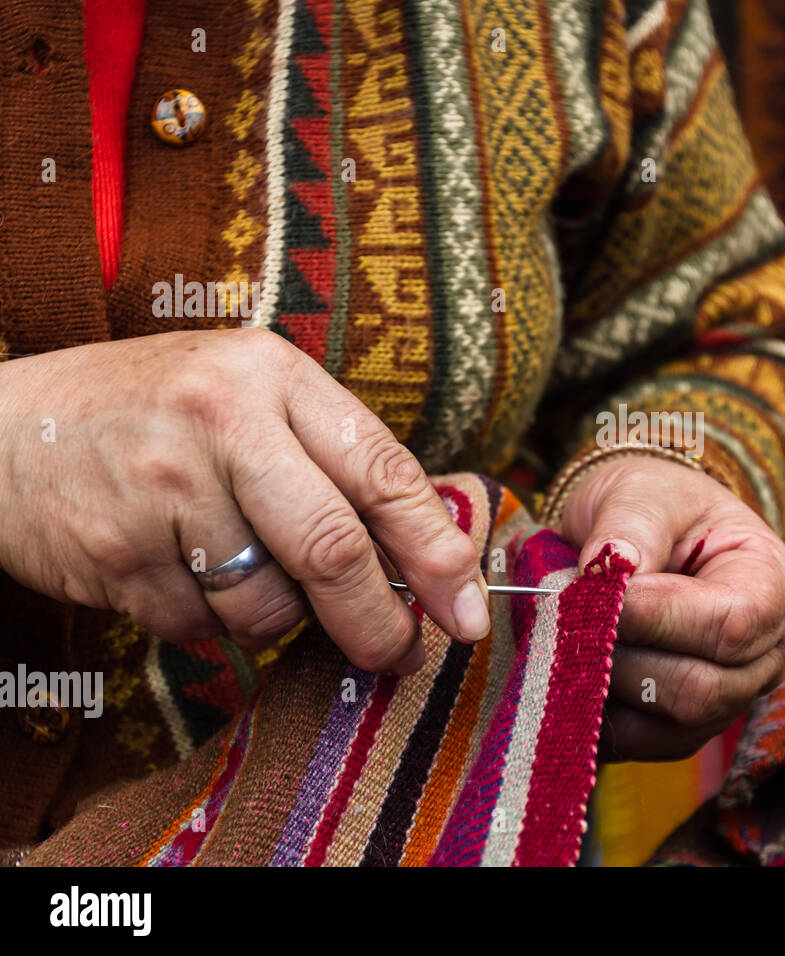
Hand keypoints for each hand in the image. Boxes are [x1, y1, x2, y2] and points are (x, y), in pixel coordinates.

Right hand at [0, 328, 490, 672]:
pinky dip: (210, 628)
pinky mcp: (116, 548)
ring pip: (269, 603)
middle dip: (378, 621)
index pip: (382, 470)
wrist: (1, 430)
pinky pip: (201, 628)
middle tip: (398, 654)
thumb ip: (331, 461)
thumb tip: (433, 550)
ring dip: (277, 621)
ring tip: (243, 578)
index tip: (467, 609)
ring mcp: (162, 484)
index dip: (437, 550)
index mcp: (272, 375)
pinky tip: (181, 580)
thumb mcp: (247, 401)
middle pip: (333, 548)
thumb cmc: (154, 419)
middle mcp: (221, 418)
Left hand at [560, 455, 784, 760]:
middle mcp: (762, 655)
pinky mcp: (679, 730)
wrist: (643, 529)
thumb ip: (631, 525)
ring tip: (568, 636)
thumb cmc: (655, 504)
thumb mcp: (644, 491)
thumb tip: (609, 574)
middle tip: (570, 616)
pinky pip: (637, 745)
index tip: (601, 592)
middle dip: (624, 655)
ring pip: (668, 725)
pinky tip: (570, 670)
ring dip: (606, 685)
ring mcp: (726, 700)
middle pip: (701, 689)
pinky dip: (595, 714)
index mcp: (770, 585)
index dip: (660, 617)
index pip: (731, 626)